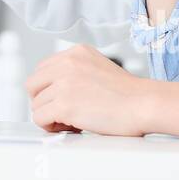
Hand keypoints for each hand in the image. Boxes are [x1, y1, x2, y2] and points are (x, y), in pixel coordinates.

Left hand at [24, 44, 151, 136]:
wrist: (145, 104)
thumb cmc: (129, 95)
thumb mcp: (98, 68)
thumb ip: (76, 72)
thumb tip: (56, 90)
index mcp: (76, 52)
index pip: (43, 69)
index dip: (49, 89)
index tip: (61, 101)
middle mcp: (67, 62)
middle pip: (33, 84)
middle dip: (43, 101)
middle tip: (61, 113)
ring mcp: (64, 82)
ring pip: (36, 104)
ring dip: (50, 116)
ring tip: (72, 121)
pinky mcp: (64, 103)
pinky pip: (39, 118)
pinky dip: (50, 126)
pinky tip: (70, 127)